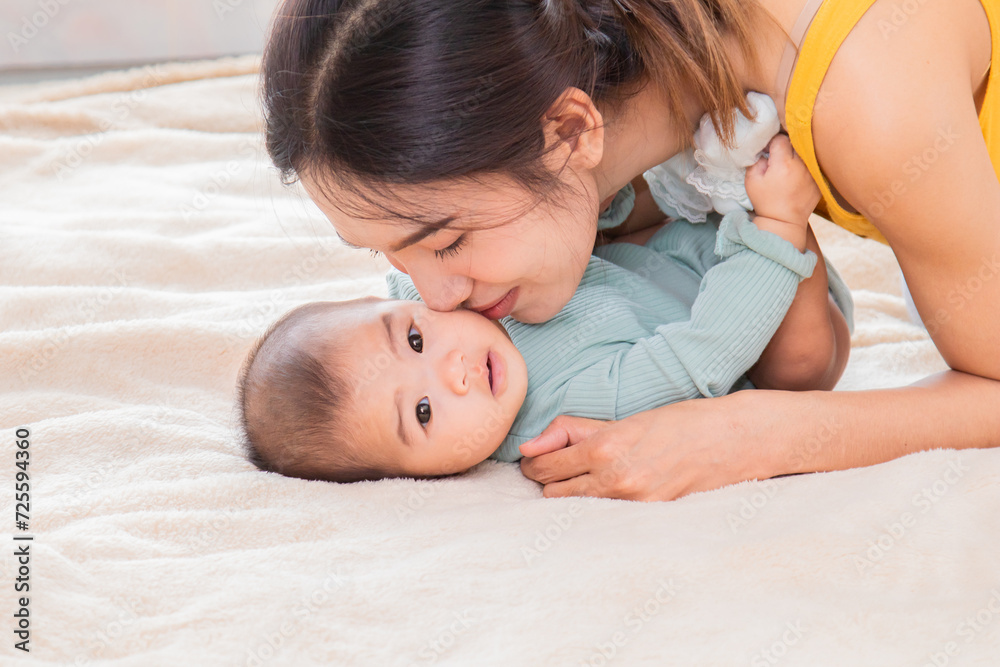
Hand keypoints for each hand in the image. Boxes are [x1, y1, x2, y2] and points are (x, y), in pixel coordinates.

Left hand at [518, 392, 770, 500]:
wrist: (734, 440)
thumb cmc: (678, 422)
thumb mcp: (623, 419)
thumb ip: (573, 431)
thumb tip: (529, 447)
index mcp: (605, 447)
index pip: (544, 466)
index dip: (535, 462)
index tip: (539, 458)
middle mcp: (616, 479)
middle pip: (552, 494)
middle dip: (550, 480)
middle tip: (563, 467)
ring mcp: (633, 504)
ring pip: (575, 509)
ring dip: (572, 496)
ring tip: (588, 478)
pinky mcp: (649, 518)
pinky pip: (604, 519)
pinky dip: (600, 507)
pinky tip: (612, 492)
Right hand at [745, 134, 820, 226]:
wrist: (783, 222)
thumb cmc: (765, 201)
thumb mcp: (751, 180)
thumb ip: (756, 159)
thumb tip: (765, 150)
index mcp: (783, 164)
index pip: (780, 139)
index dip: (772, 143)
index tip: (768, 151)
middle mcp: (801, 166)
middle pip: (795, 142)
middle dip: (786, 147)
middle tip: (778, 158)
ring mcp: (813, 173)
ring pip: (806, 152)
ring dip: (797, 155)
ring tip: (789, 167)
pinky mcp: (819, 181)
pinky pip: (813, 165)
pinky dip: (806, 167)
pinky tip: (797, 177)